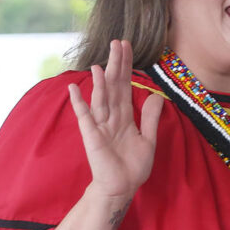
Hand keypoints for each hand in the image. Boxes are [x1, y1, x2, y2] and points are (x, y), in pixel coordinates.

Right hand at [67, 39, 163, 203]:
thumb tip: (156, 95)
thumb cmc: (132, 166)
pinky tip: (73, 89)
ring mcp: (100, 125)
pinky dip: (79, 103)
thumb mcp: (148, 139)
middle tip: (117, 43)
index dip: (126, 67)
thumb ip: (150, 117)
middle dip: (115, 65)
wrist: (122, 187)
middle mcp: (111, 116)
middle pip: (113, 86)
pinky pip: (84, 117)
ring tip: (99, 64)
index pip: (125, 86)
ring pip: (100, 99)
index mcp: (124, 116)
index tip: (127, 47)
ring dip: (99, 82)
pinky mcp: (92, 137)